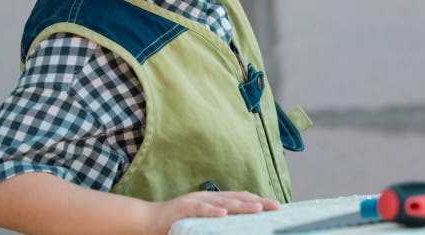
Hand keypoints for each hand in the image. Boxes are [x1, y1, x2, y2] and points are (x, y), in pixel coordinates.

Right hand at [144, 191, 280, 233]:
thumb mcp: (202, 223)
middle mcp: (207, 198)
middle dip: (258, 202)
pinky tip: (223, 214)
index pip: (241, 198)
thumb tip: (236, 226)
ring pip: (222, 202)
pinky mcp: (183, 209)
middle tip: (276, 207)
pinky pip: (200, 209)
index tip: (277, 207)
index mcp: (214, 200)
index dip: (259, 200)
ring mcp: (195, 201)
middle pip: (237, 198)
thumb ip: (217, 223)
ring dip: (241, 205)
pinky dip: (211, 211)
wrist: (148, 220)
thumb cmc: (176, 223)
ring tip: (258, 208)